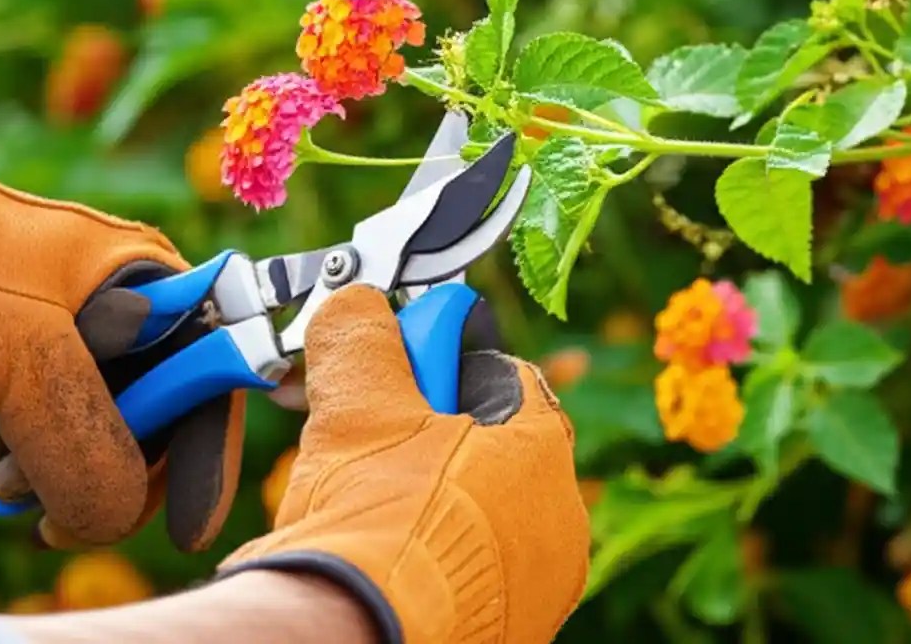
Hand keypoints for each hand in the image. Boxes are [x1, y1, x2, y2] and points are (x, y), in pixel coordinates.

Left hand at [0, 91, 242, 548]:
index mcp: (150, 280)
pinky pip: (48, 421)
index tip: (184, 533)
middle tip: (45, 514)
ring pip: (94, 429)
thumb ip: (84, 441)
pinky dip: (19, 442)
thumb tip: (114, 516)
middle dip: (102, 470)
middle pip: (152, 418)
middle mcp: (125, 306)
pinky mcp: (26, 353)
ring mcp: (74, 330)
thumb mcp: (25, 352)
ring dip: (48, 463)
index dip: (201, 459)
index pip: (207, 379)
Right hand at [218, 285, 590, 642]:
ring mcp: (534, 585)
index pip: (498, 372)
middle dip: (421, 433)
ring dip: (419, 494)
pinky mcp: (500, 629)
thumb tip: (356, 300)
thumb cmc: (373, 524)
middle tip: (363, 442)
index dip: (436, 360)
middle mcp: (558, 521)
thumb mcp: (358, 406)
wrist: (352, 642)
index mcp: (542, 450)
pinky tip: (376, 554)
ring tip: (360, 505)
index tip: (392, 368)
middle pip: (483, 444)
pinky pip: (462, 566)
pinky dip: (422, 552)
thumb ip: (363, 337)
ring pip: (472, 508)